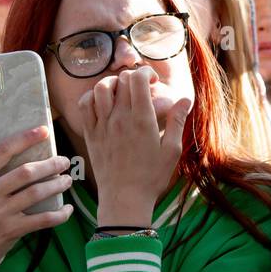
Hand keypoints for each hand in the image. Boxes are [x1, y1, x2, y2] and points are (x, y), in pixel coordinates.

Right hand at [0, 126, 71, 271]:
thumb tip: (19, 150)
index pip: (1, 151)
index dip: (25, 138)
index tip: (44, 130)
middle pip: (26, 172)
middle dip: (51, 164)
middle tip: (65, 161)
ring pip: (37, 193)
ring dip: (58, 185)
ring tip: (67, 181)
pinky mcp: (10, 231)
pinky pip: (43, 219)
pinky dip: (60, 214)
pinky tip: (67, 210)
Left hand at [77, 66, 191, 225]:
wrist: (124, 198)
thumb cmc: (151, 177)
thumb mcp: (171, 150)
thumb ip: (176, 121)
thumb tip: (185, 99)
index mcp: (142, 120)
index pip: (137, 79)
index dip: (146, 73)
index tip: (153, 82)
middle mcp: (120, 118)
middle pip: (121, 80)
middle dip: (133, 77)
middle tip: (141, 88)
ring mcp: (102, 125)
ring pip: (100, 88)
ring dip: (113, 83)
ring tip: (122, 92)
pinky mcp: (91, 134)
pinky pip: (85, 105)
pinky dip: (93, 96)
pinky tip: (103, 102)